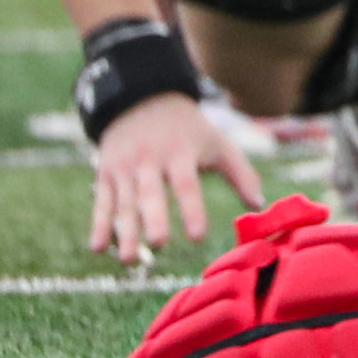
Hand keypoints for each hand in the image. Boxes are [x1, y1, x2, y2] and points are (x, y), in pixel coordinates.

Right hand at [88, 89, 262, 265]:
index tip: (197, 236)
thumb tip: (260, 205)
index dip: (191, 209)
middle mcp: (149, 160)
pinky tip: (97, 249)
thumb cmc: (187, 129)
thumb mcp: (216, 140)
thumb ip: (240, 172)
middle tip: (159, 243)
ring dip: (125, 232)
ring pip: (124, 202)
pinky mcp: (106, 174)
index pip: (185, 183)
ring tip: (129, 261)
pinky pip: (102, 201)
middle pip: (150, 193)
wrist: (140, 96)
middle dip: (153, 218)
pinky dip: (99, 225)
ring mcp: (124, 167)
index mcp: (179, 153)